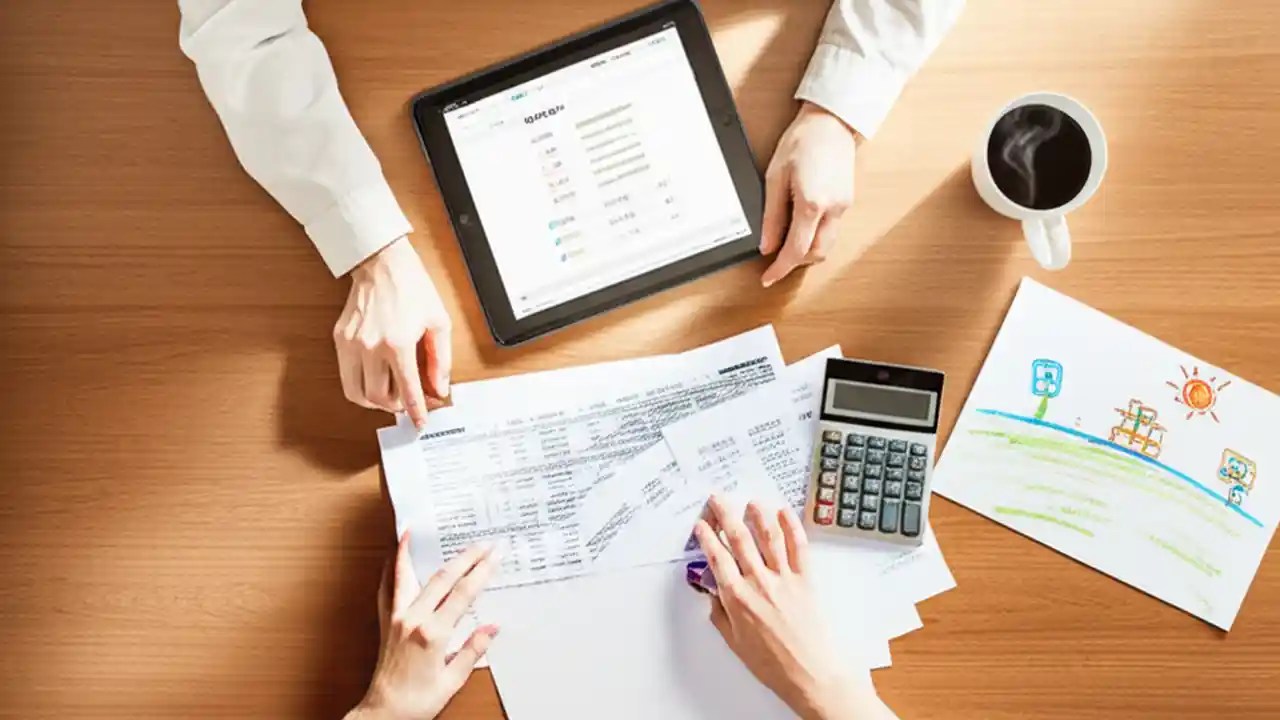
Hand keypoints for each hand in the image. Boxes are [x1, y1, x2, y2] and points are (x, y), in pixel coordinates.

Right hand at [334, 236, 451, 429]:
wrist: (382, 263)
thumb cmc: (411, 287)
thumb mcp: (438, 322)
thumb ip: (440, 360)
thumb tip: (438, 387)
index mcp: (398, 342)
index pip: (407, 390)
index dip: (415, 411)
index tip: (419, 422)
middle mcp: (371, 346)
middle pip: (378, 398)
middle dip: (396, 407)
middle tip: (408, 402)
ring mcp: (351, 344)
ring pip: (356, 393)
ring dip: (374, 402)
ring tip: (389, 396)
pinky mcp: (340, 339)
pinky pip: (346, 376)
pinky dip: (359, 386)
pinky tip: (374, 380)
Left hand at [347, 535, 499, 719]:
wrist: (383, 713)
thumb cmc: (416, 702)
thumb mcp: (453, 680)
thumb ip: (472, 650)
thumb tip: (491, 628)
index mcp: (433, 634)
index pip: (463, 594)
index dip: (481, 572)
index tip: (494, 556)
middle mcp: (413, 620)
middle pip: (442, 579)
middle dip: (464, 558)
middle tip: (480, 543)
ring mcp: (397, 618)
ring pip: (407, 577)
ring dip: (411, 553)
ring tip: (414, 531)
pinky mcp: (386, 623)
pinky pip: (387, 590)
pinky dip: (389, 571)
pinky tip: (390, 558)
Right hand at [693, 496, 893, 719]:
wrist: (811, 674)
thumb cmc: (774, 664)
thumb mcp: (735, 642)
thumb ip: (721, 614)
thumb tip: (712, 594)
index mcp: (738, 598)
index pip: (717, 558)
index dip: (707, 537)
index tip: (702, 524)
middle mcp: (759, 583)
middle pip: (738, 539)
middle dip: (726, 515)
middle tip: (718, 500)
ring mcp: (784, 579)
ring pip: (768, 537)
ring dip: (757, 515)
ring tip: (750, 501)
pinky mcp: (806, 580)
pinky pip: (799, 546)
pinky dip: (792, 526)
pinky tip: (784, 513)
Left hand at [760, 102, 857, 286]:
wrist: (831, 122)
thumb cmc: (803, 141)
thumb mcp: (775, 177)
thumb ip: (772, 215)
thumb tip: (767, 244)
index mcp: (812, 203)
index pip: (796, 250)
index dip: (780, 268)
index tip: (769, 278)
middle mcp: (833, 209)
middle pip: (816, 254)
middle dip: (795, 263)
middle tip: (775, 262)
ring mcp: (844, 206)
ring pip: (826, 245)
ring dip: (807, 251)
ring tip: (787, 245)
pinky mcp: (847, 201)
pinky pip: (831, 230)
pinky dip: (816, 237)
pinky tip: (802, 228)